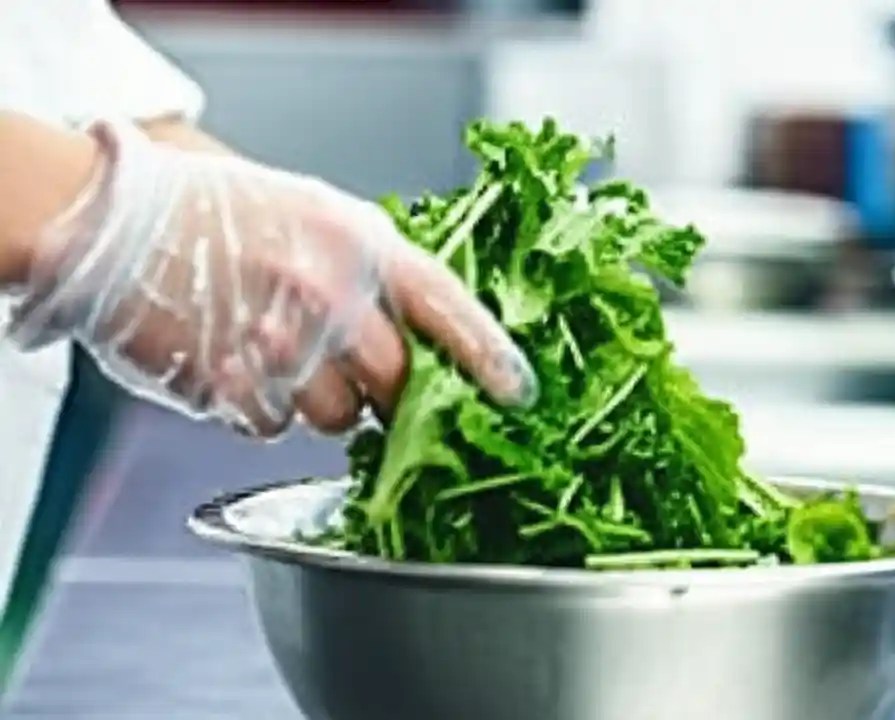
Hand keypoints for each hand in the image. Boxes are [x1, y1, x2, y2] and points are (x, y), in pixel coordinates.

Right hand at [7, 119, 535, 437]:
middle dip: (396, 393)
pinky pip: (275, 429)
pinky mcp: (229, 388)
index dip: (492, 356)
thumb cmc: (221, 211)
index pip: (450, 307)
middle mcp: (328, 294)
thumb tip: (429, 332)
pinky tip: (245, 369)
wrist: (113, 220)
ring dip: (326, 405)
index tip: (520, 392)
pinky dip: (268, 412)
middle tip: (374, 380)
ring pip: (339, 418)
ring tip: (288, 359)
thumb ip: (376, 270)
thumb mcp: (317, 214)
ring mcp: (278, 344)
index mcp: (360, 243)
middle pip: (400, 382)